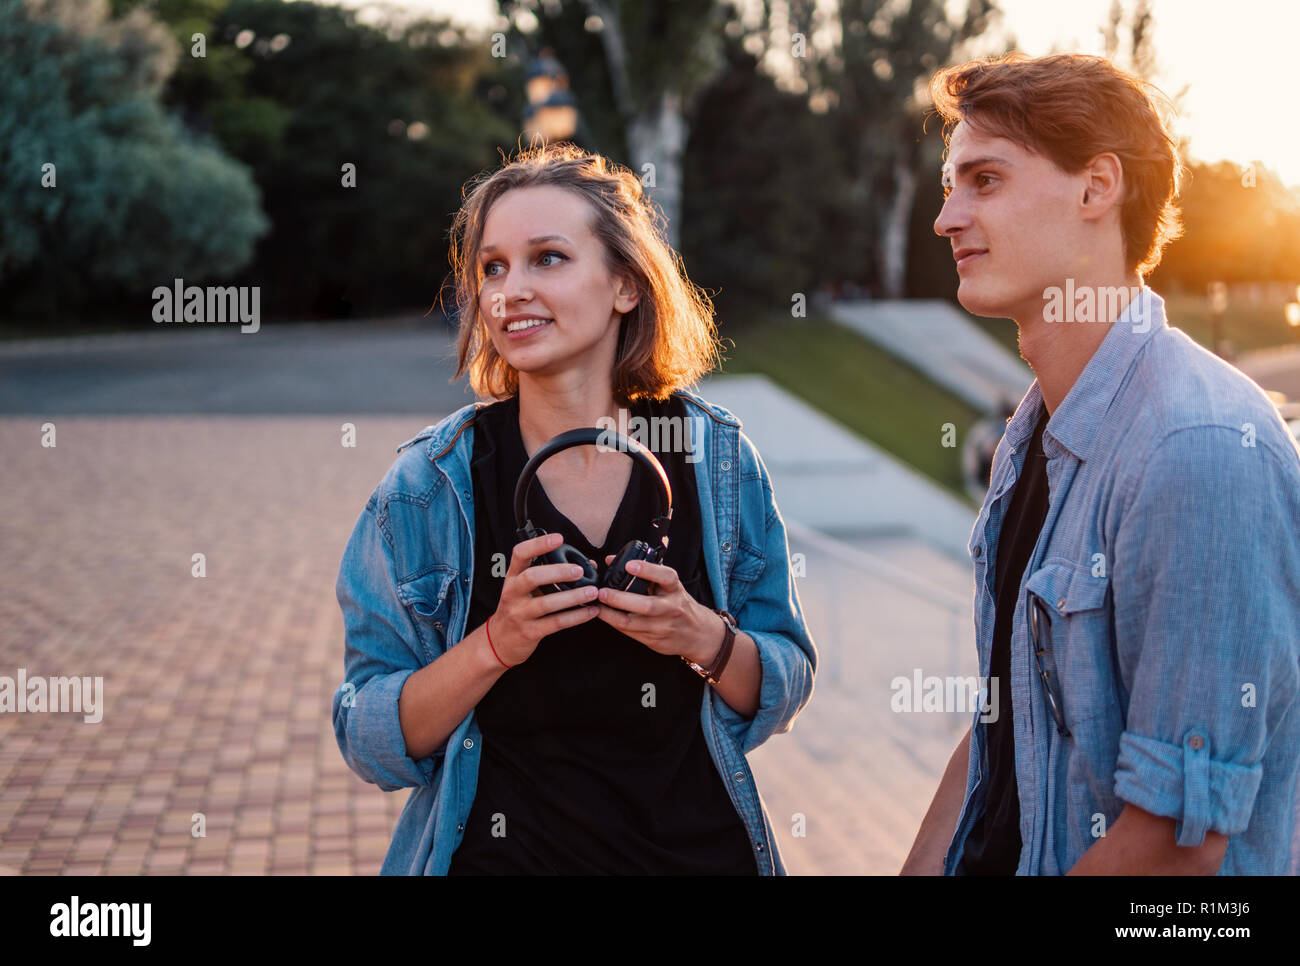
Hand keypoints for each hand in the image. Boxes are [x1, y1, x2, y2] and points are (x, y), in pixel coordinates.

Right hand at [488, 533, 599, 664]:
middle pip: (532, 577)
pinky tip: (591, 611)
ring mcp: (520, 613)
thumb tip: (587, 565)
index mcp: (513, 577)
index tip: (558, 538)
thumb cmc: (518, 608)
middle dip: (557, 572)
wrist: (499, 641)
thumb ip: (549, 575)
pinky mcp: (530, 632)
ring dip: (573, 597)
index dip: (538, 544)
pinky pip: (556, 623)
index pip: (520, 554)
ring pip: (546, 603)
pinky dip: (576, 617)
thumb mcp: (524, 589)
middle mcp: (513, 593)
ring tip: (592, 592)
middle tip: (579, 571)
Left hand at [593, 555, 717, 660]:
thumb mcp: (669, 586)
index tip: (629, 565)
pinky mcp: (653, 641)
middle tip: (602, 591)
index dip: (647, 570)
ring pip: (632, 623)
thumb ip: (644, 573)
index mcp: (675, 590)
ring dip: (611, 614)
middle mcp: (671, 608)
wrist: (698, 634)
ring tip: (597, 605)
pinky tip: (604, 615)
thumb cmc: (678, 604)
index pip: (665, 577)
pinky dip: (614, 623)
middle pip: (646, 606)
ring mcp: (662, 627)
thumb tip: (610, 560)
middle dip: (620, 599)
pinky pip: (629, 633)